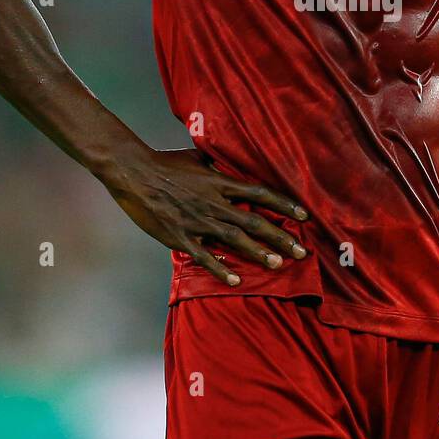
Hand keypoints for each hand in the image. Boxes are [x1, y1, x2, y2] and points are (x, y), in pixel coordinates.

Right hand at [103, 146, 308, 285]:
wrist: (134, 173)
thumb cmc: (166, 163)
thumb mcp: (198, 158)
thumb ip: (219, 166)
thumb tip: (233, 164)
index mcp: (220, 182)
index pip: (260, 193)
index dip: (284, 204)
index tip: (304, 216)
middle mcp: (215, 203)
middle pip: (254, 222)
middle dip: (280, 238)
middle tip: (301, 252)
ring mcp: (198, 221)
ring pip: (235, 240)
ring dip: (258, 253)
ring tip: (278, 264)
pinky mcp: (180, 236)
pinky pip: (204, 256)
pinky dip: (220, 269)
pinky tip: (236, 280)